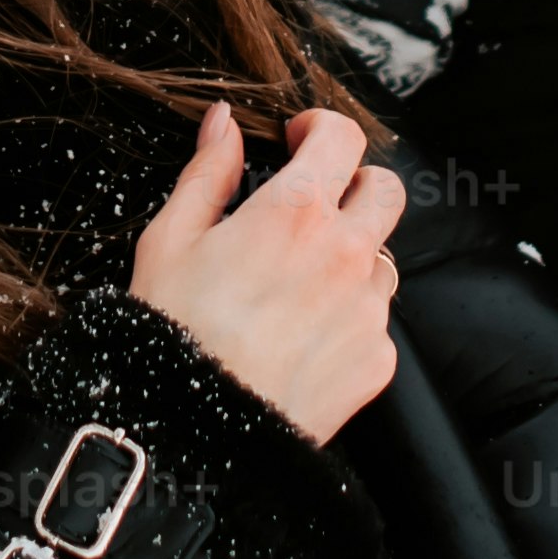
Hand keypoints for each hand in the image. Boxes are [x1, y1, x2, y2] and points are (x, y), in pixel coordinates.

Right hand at [127, 101, 404, 440]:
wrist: (199, 434)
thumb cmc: (174, 335)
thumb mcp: (171, 240)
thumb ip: (208, 172)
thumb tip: (224, 124)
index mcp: (295, 213)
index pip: (342, 138)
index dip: (321, 127)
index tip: (300, 138)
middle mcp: (345, 253)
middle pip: (386, 190)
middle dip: (356, 183)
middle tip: (318, 200)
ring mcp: (368, 309)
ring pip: (382, 258)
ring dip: (352, 257)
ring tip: (299, 284)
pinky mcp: (377, 359)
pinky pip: (375, 322)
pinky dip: (347, 319)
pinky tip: (302, 337)